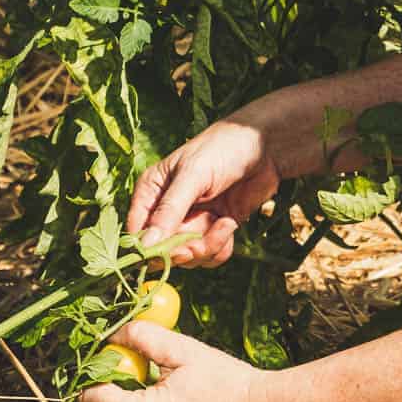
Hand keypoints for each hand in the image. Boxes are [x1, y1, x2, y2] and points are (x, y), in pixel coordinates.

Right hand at [128, 107, 279, 267]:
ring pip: (188, 257)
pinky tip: (230, 223)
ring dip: (206, 248)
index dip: (148, 248)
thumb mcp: (194, 175)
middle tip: (198, 245)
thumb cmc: (223, 148)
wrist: (264, 145)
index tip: (168, 253)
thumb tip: (145, 244)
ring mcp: (191, 221)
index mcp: (152, 192)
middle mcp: (167, 210)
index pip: (136, 230)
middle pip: (162, 250)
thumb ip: (170, 209)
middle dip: (183, 251)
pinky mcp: (214, 228)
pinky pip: (210, 255)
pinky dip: (221, 246)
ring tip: (224, 223)